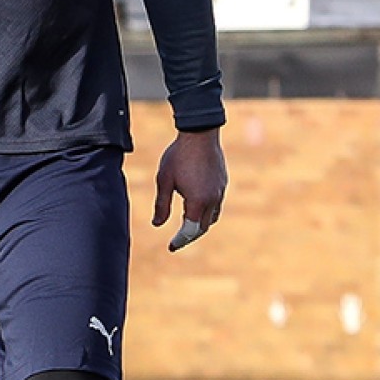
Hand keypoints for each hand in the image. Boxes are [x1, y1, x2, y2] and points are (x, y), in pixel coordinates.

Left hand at [153, 128, 226, 249]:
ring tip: (187, 227)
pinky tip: (197, 208)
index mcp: (198, 201)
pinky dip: (207, 213)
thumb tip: (157, 224)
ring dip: (200, 225)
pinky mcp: (223, 183)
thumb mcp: (164, 180)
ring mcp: (220, 191)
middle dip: (190, 236)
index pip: (190, 230)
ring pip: (212, 217)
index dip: (180, 241)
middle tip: (177, 241)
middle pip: (203, 227)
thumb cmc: (178, 156)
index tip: (171, 247)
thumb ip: (161, 204)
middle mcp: (213, 199)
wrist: (200, 133)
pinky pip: (217, 205)